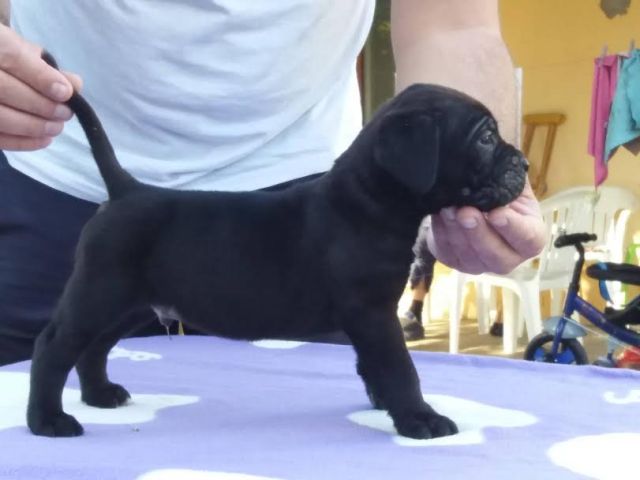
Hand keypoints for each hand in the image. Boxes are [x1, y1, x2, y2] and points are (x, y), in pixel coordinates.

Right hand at [0, 24, 81, 150]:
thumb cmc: (3, 55)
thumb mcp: (23, 51)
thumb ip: (47, 67)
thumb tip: (75, 85)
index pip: (13, 57)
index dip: (41, 77)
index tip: (66, 93)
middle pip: (4, 89)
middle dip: (41, 105)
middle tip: (65, 114)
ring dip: (33, 126)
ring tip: (56, 127)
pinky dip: (21, 142)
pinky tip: (44, 140)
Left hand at [427, 181, 546, 274]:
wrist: (471, 203)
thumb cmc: (497, 193)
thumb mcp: (508, 181)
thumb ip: (506, 177)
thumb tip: (494, 162)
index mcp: (530, 236)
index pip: (528, 238)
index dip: (513, 228)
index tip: (497, 213)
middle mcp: (509, 257)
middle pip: (496, 255)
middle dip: (478, 233)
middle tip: (465, 212)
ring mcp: (481, 264)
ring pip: (468, 256)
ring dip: (455, 232)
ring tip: (446, 209)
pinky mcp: (456, 263)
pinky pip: (447, 253)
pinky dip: (441, 234)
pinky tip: (438, 215)